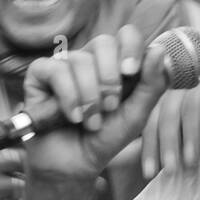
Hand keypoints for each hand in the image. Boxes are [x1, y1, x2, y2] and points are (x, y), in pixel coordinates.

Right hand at [21, 25, 171, 182]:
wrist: (75, 164)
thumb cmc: (106, 137)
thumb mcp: (137, 114)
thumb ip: (151, 84)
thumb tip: (159, 50)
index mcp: (116, 63)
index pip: (126, 35)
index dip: (131, 47)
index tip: (131, 71)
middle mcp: (90, 59)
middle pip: (103, 42)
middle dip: (110, 78)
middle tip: (111, 106)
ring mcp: (64, 65)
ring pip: (80, 60)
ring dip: (90, 97)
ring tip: (91, 122)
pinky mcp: (40, 75)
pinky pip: (56, 71)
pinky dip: (69, 97)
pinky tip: (72, 117)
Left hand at [140, 83, 199, 180]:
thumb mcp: (181, 129)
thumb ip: (168, 142)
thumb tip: (153, 173)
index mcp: (160, 103)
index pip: (151, 126)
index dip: (150, 149)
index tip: (150, 173)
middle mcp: (174, 91)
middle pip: (168, 117)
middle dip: (169, 145)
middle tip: (171, 170)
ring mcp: (195, 84)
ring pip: (190, 107)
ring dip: (190, 135)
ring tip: (191, 159)